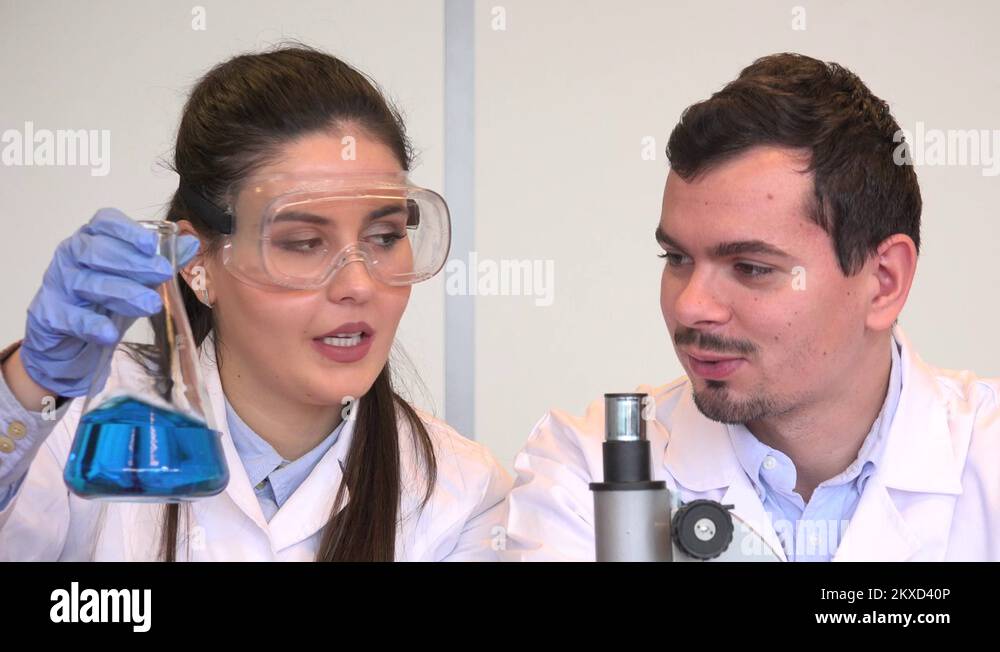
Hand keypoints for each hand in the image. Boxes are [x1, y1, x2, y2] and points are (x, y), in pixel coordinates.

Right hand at [18, 208, 199, 396]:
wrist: (73, 339)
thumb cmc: (106, 300)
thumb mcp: (137, 279)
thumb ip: (162, 260)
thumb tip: (191, 242)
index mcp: (91, 238)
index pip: (104, 223)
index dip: (128, 231)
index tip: (152, 244)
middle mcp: (70, 255)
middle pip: (98, 251)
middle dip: (133, 262)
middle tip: (163, 273)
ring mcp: (57, 283)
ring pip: (87, 283)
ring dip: (122, 293)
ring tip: (151, 304)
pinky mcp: (49, 313)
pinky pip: (69, 317)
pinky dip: (90, 324)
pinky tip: (109, 332)